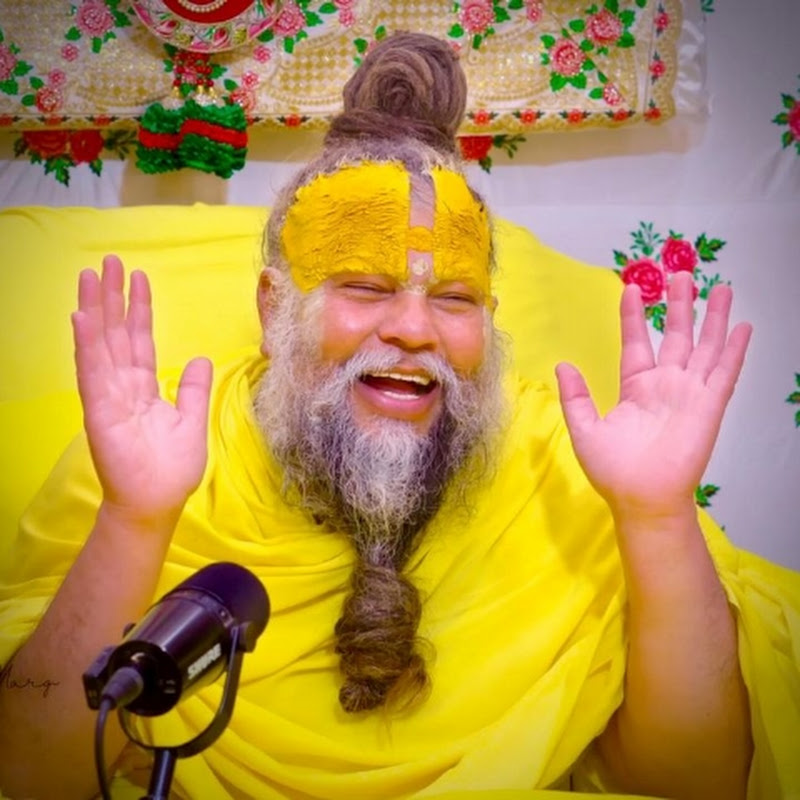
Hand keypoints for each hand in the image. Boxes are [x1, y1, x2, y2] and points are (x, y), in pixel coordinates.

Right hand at [71, 254, 211, 522]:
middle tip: (109, 262)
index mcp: (144, 388)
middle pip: (116, 334)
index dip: (138, 309)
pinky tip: (82, 318)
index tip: (137, 278)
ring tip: (90, 276)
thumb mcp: (192, 420)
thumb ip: (194, 389)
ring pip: (100, 345)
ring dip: (95, 310)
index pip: (138, 340)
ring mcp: (108, 397)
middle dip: (112, 298)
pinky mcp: (99, 411)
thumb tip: (202, 359)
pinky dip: (87, 345)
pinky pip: (92, 373)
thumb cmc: (171, 467)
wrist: (157, 502)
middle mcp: (123, 386)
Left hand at [556, 271, 751, 519]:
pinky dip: (733, 349)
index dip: (635, 316)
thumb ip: (575, 397)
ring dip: (712, 317)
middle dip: (680, 305)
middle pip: (676, 335)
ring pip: (704, 346)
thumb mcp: (585, 429)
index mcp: (636, 387)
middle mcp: (665, 385)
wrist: (641, 499)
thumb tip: (562, 365)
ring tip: (718, 286)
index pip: (637, 342)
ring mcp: (689, 393)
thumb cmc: (614, 470)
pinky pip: (724, 372)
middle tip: (681, 273)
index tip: (632, 288)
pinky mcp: (709, 405)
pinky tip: (742, 326)